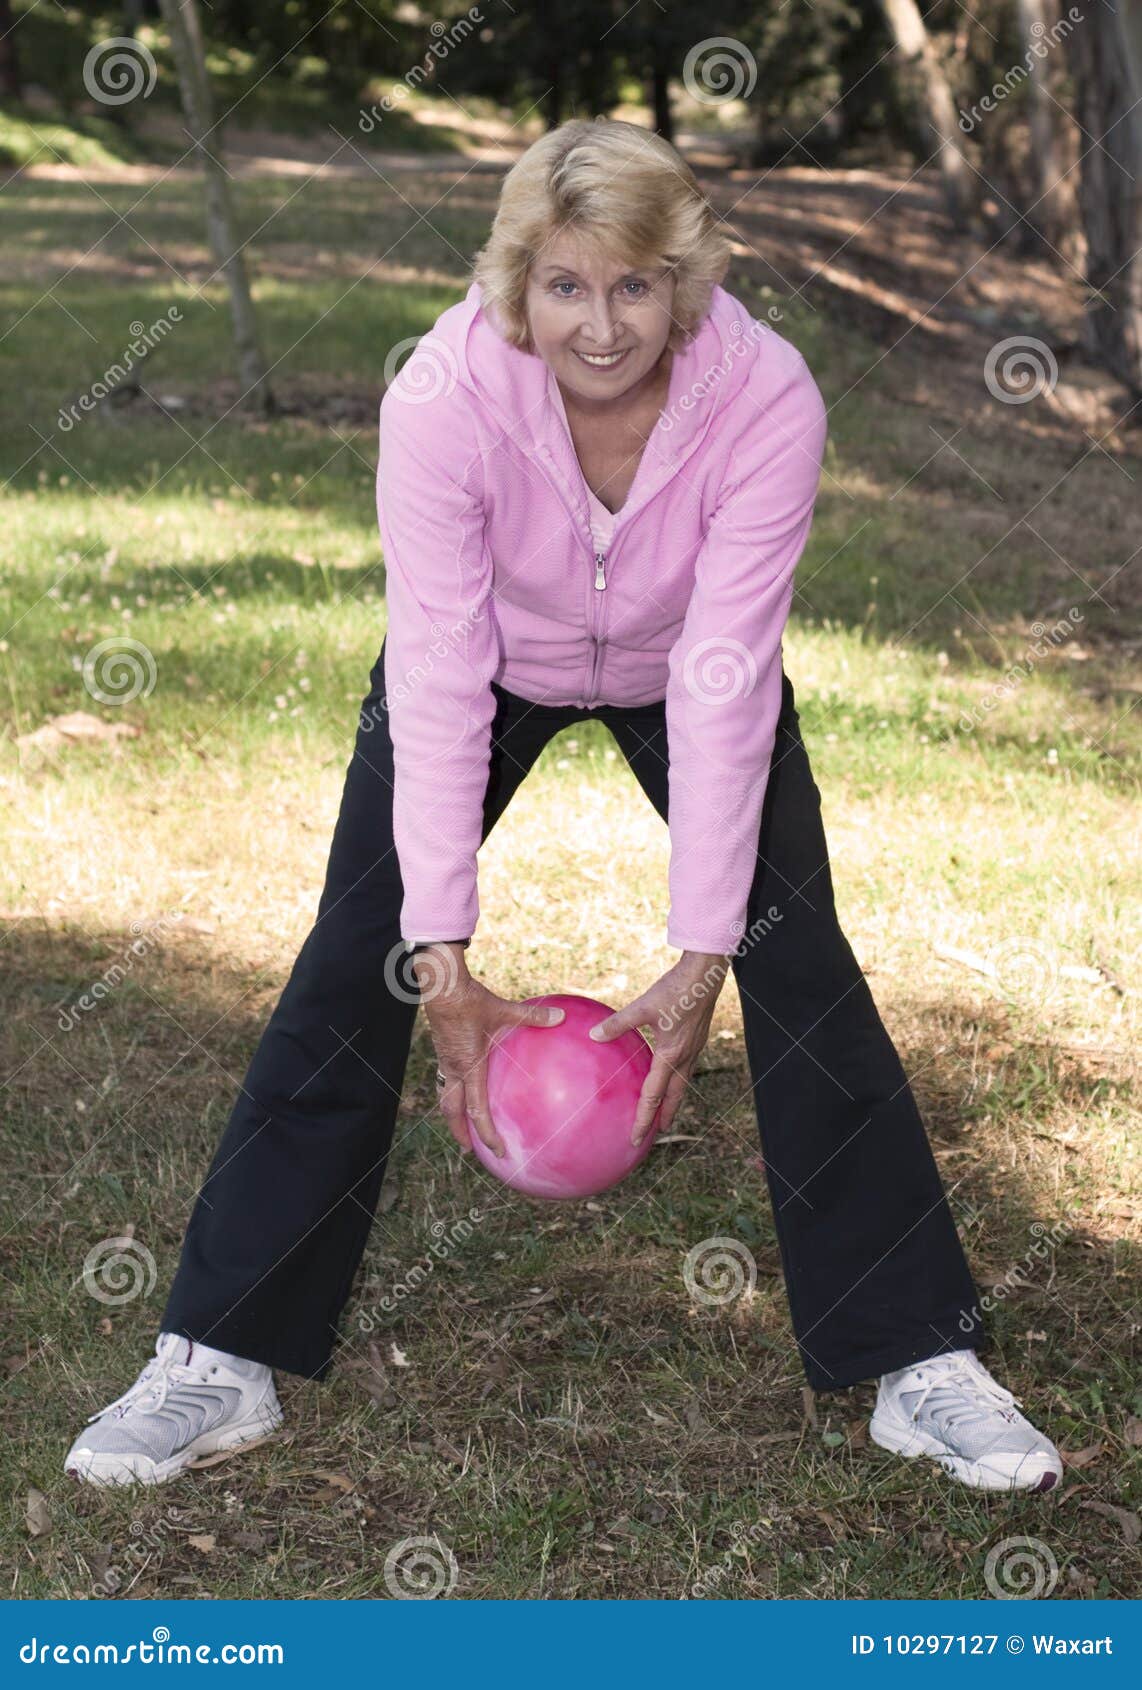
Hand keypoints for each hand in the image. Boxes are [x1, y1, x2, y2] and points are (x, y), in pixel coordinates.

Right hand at [414, 947, 564, 1157]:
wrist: (439, 986)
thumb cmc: (469, 1000)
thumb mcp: (503, 1009)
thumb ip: (532, 1016)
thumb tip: (561, 1016)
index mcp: (469, 1066)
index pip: (476, 1110)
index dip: (485, 1133)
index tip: (497, 1151)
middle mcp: (454, 1068)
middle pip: (451, 1111)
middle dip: (460, 1133)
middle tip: (470, 1150)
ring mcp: (445, 1060)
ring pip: (446, 1096)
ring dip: (454, 1114)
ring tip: (463, 1124)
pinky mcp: (442, 1050)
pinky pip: (447, 1079)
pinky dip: (454, 1091)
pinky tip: (467, 1084)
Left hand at [588, 952, 730, 1145]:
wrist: (705, 973)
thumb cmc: (675, 989)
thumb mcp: (643, 1006)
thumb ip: (618, 1024)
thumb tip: (593, 1035)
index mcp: (670, 1054)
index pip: (654, 1095)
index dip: (644, 1119)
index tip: (637, 1138)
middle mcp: (685, 1056)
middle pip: (674, 1096)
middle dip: (664, 1116)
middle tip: (655, 1134)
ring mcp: (694, 1047)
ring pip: (683, 1082)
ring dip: (673, 1099)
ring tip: (665, 1110)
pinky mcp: (697, 1038)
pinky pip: (686, 1066)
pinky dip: (677, 1078)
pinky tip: (669, 1072)